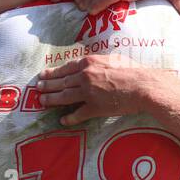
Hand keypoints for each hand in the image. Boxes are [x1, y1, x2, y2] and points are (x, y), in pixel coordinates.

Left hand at [37, 55, 155, 125]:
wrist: (141, 86)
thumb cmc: (132, 70)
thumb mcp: (113, 58)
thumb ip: (99, 61)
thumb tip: (94, 62)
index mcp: (88, 63)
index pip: (65, 68)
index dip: (53, 72)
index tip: (44, 74)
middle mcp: (84, 77)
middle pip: (61, 82)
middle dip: (47, 85)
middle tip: (38, 88)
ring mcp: (87, 93)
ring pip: (64, 97)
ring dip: (51, 100)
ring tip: (42, 102)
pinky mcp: (94, 107)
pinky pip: (78, 114)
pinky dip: (69, 118)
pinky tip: (62, 120)